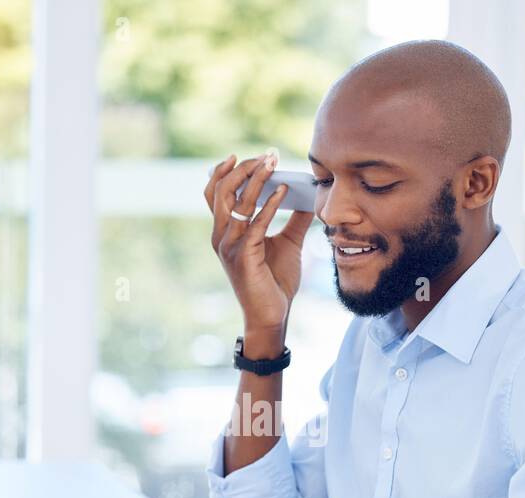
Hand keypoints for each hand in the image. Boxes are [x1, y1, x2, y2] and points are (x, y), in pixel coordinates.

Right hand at [203, 151, 314, 336]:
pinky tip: (285, 192)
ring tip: (272, 164)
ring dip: (255, 179)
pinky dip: (270, 204)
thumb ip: (295, 220)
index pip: (215, 193)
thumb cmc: (276, 281)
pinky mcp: (242, 257)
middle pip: (221, 191)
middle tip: (267, 156)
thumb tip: (310, 196)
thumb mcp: (288, 243)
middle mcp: (221, 237)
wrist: (272, 315)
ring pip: (236, 202)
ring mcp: (229, 247)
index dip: (225, 171)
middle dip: (243, 169)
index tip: (245, 155)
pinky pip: (255, 224)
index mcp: (225, 232)